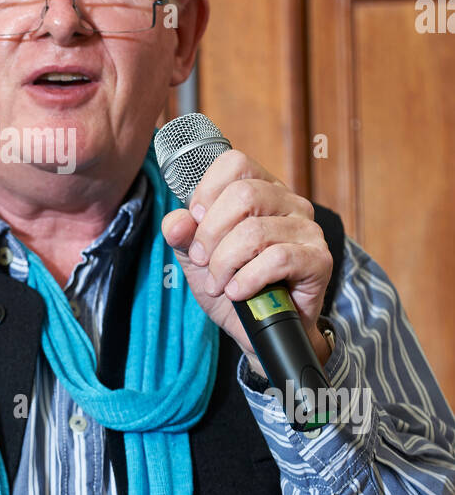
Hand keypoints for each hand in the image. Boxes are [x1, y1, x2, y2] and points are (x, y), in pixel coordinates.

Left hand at [161, 149, 332, 374]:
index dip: (207, 191)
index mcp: (261, 190)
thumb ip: (182, 235)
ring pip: (255, 231)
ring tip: (219, 284)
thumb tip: (175, 222)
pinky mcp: (319, 259)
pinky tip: (238, 292)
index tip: (195, 222)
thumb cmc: (232, 286)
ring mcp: (307, 229)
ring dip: (225, 263)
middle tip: (202, 261)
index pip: (235, 163)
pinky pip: (278, 258)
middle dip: (211, 234)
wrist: (258, 331)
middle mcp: (288, 202)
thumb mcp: (196, 258)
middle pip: (243, 195)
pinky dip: (248, 279)